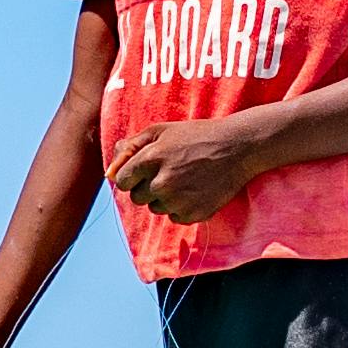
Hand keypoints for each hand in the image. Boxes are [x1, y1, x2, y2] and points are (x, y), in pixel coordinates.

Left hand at [112, 113, 277, 227]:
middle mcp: (162, 183)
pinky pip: (174, 217)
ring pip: (155, 208)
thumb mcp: (161, 130)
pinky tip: (195, 190)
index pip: (121, 181)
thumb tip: (109, 171)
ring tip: (185, 179)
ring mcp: (178, 201)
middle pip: (137, 198)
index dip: (131, 176)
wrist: (237, 148)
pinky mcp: (193, 214)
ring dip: (164, 198)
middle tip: (169, 171)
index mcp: (151, 159)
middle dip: (147, 187)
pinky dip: (181, 207)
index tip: (143, 171)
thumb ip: (131, 147)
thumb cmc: (196, 136)